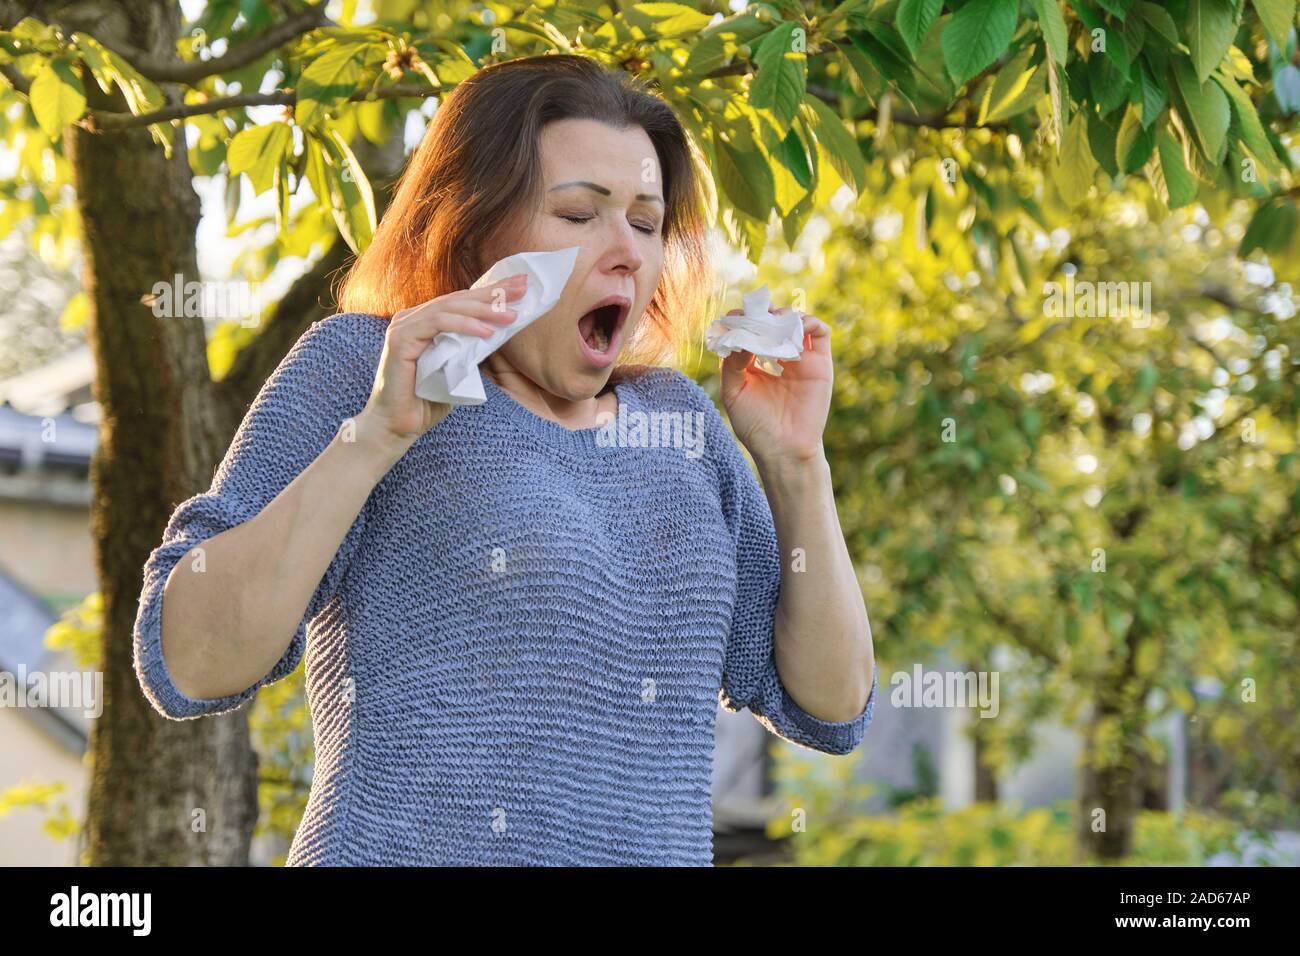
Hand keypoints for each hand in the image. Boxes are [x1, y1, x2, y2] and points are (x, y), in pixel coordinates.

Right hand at [356, 273, 528, 458]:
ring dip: (483, 311)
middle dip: (492, 293)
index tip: (521, 287)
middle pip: (458, 300)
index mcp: (425, 322)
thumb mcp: (457, 368)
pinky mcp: (400, 339)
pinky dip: (464, 326)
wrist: (398, 427)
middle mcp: (412, 318)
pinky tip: (486, 333)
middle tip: (522, 288)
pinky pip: (437, 324)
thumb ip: (470, 348)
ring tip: (510, 316)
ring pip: (449, 308)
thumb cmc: (427, 401)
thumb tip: (499, 331)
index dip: (491, 292)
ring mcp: (404, 326)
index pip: (462, 302)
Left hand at [718, 307, 832, 466]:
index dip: (742, 318)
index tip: (734, 318)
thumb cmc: (755, 425)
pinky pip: (820, 332)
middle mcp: (777, 355)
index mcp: (754, 361)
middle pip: (772, 320)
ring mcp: (800, 357)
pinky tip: (794, 328)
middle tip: (755, 316)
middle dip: (763, 313)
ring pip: (795, 321)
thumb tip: (740, 337)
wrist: (784, 449)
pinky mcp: (820, 362)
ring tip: (774, 323)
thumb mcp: (733, 392)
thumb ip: (731, 364)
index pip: (749, 329)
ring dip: (785, 315)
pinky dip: (809, 322)